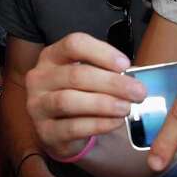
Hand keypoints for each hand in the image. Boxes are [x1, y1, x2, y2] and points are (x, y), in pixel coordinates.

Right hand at [24, 32, 143, 158]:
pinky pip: (73, 127)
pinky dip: (98, 124)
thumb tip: (133, 79)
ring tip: (127, 108)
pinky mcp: (45, 132)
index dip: (101, 52)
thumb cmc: (77, 94)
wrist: (57, 129)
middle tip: (138, 91)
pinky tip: (116, 122)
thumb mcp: (85, 75)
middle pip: (76, 75)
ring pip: (69, 101)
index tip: (125, 64)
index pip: (73, 44)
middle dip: (112, 83)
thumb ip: (104, 72)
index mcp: (51, 56)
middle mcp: (39, 78)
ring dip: (104, 104)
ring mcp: (38, 106)